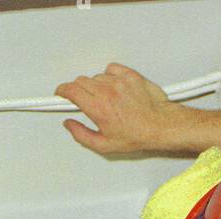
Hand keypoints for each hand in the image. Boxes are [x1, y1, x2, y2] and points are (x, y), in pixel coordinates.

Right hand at [55, 63, 196, 154]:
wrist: (160, 126)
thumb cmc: (137, 136)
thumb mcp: (104, 146)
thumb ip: (81, 135)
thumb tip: (69, 125)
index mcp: (99, 109)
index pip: (71, 91)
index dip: (62, 91)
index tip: (60, 94)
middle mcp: (108, 92)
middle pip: (81, 81)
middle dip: (78, 90)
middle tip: (84, 100)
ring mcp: (119, 81)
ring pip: (96, 77)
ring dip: (95, 86)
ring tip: (106, 99)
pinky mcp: (130, 75)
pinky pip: (112, 69)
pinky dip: (109, 76)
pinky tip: (115, 88)